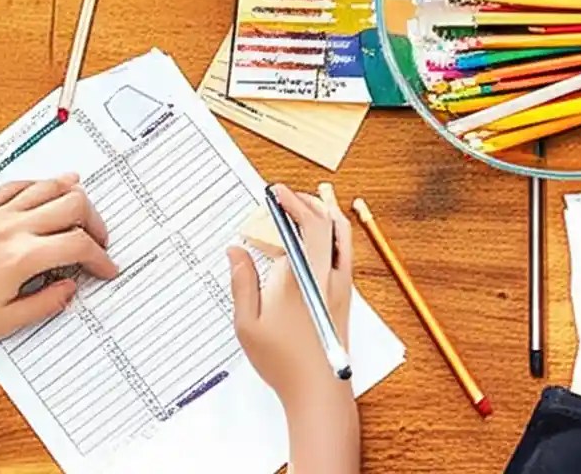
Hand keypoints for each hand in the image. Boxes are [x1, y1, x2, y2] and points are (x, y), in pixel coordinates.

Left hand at [0, 174, 117, 367]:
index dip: (101, 257)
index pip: (78, 244)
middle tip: (97, 242)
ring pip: (47, 186)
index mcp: (20, 257)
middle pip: (72, 204)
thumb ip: (47, 302)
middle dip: (95, 223)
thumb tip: (72, 287)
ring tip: (81, 214)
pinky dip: (39, 185)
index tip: (106, 269)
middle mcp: (9, 228)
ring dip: (72, 196)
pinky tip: (48, 193)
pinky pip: (16, 185)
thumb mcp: (7, 321)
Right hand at [228, 183, 357, 472]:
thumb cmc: (282, 360)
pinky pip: (344, 252)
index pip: (307, 224)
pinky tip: (321, 236)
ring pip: (343, 236)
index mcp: (304, 276)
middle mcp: (329, 275)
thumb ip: (242, 281)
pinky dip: (334, 234)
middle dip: (308, 202)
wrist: (319, 389)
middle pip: (328, 223)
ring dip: (326, 214)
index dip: (293, 202)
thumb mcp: (248, 322)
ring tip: (310, 203)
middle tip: (287, 195)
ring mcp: (342, 285)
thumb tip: (235, 251)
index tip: (275, 191)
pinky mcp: (345, 295)